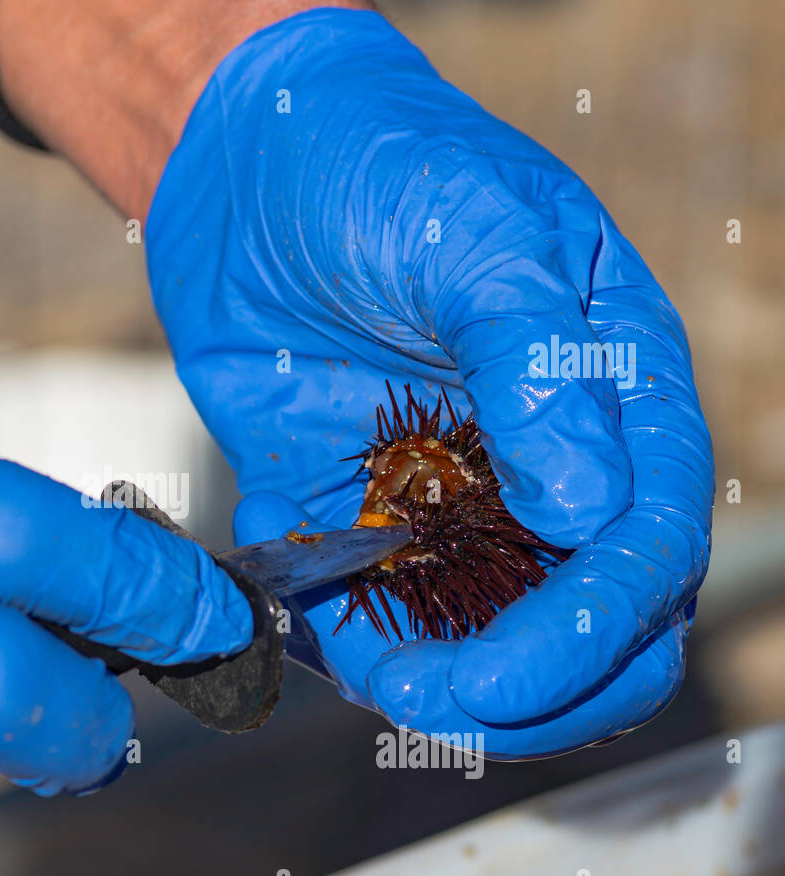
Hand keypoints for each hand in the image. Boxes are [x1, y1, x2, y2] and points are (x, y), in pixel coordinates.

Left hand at [145, 9, 712, 757]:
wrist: (250, 159)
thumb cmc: (383, 167)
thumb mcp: (478, 241)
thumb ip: (539, 371)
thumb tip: (595, 514)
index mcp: (615, 399)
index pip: (644, 556)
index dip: (586, 637)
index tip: (499, 677)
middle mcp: (544, 465)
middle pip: (584, 631)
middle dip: (520, 692)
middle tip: (429, 698)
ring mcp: (448, 496)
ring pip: (474, 639)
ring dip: (423, 679)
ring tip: (356, 655)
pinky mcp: (354, 506)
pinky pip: (359, 605)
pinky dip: (333, 628)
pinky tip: (292, 580)